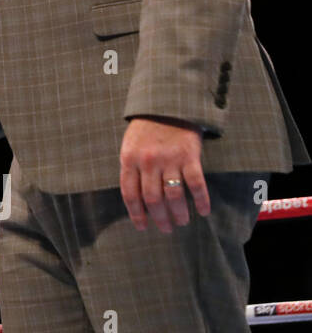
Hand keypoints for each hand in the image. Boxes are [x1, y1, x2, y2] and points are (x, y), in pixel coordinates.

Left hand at [119, 116, 209, 232]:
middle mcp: (147, 162)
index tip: (142, 227)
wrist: (167, 104)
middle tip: (166, 229)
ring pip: (173, 195)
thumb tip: (135, 198)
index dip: (136, 213)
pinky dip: (200, 200)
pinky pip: (196, 184)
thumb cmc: (146, 128)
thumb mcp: (130, 145)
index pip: (130, 194)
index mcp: (129, 159)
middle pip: (152, 199)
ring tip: (181, 222)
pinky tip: (203, 211)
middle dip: (159, 218)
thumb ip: (131, 168)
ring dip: (178, 213)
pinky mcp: (189, 156)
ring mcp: (169, 159)